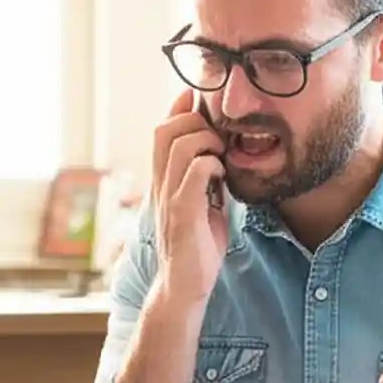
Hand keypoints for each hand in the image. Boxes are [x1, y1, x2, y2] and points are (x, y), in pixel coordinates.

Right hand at [150, 89, 227, 305]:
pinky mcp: (183, 215)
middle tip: (217, 136)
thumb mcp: (201, 204)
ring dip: (206, 142)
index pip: (161, 132)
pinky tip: (222, 177)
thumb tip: (218, 157)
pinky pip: (195, 175)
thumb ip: (204, 181)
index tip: (196, 95)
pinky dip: (212, 166)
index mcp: (163, 181)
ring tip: (221, 155)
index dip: (177, 108)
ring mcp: (169, 199)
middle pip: (165, 131)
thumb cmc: (197, 247)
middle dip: (194, 122)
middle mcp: (160, 186)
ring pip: (180, 147)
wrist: (185, 287)